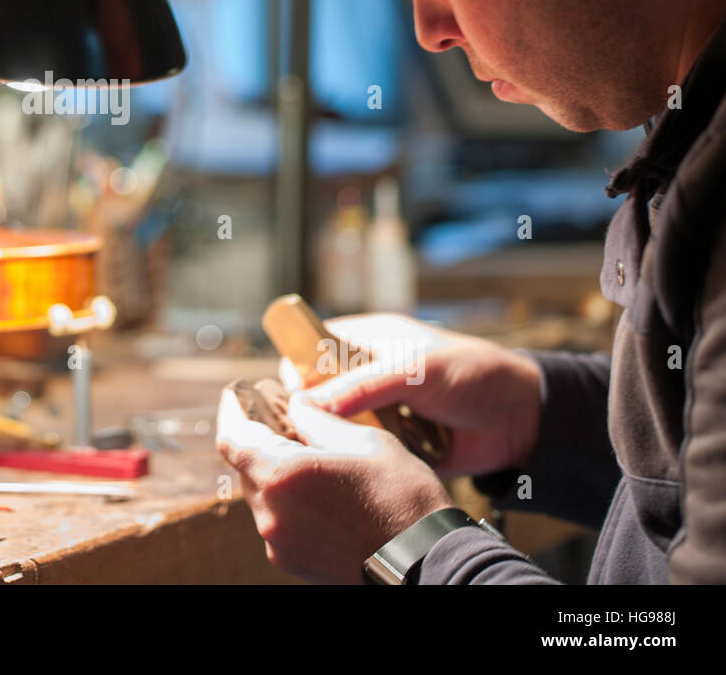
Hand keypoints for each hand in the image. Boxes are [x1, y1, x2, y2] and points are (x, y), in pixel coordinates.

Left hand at [216, 386, 451, 582]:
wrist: (426, 562)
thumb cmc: (401, 498)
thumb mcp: (363, 440)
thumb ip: (318, 419)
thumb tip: (295, 404)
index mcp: (281, 476)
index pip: (232, 438)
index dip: (232, 413)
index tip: (237, 398)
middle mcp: (270, 513)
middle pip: (247, 467)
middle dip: (261, 442)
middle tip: (283, 423)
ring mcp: (279, 543)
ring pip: (263, 495)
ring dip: (277, 474)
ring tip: (311, 460)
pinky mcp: (292, 563)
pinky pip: (278, 522)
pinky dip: (289, 503)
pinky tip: (321, 493)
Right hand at [288, 313, 543, 477]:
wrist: (522, 419)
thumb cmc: (472, 374)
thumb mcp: (414, 370)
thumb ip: (361, 386)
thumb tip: (306, 405)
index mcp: (369, 341)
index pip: (314, 347)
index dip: (297, 367)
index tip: (288, 394)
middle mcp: (367, 375)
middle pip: (318, 390)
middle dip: (308, 409)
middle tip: (299, 430)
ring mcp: (379, 411)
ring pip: (335, 425)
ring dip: (331, 438)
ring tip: (321, 453)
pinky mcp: (392, 444)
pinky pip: (361, 453)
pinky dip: (356, 460)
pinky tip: (347, 469)